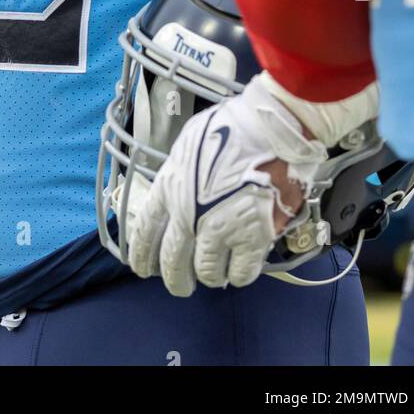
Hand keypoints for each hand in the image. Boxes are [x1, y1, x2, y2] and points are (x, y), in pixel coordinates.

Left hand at [127, 76, 324, 296]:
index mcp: (170, 187)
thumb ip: (180, 174)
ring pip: (207, 272)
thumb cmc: (231, 127)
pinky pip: (241, 274)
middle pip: (173, 261)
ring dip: (210, 277)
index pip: (145, 230)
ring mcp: (220, 230)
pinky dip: (239, 275)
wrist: (272, 129)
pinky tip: (240, 269)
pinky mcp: (252, 240)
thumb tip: (177, 191)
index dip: (142, 253)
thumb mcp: (189, 144)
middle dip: (175, 279)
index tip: (141, 268)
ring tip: (215, 275)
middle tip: (180, 286)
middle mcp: (188, 215)